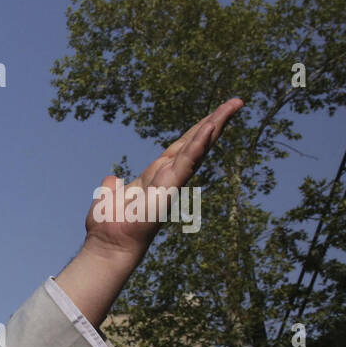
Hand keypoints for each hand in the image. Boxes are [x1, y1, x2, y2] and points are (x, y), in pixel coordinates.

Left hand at [82, 98, 244, 261]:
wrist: (109, 244)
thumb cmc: (109, 227)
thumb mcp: (109, 198)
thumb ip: (113, 186)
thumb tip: (112, 179)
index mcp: (155, 176)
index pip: (181, 147)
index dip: (197, 130)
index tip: (214, 114)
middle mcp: (168, 177)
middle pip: (196, 143)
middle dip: (216, 121)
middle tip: (236, 102)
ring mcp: (171, 182)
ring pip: (197, 148)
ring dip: (215, 126)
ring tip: (232, 106)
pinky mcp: (169, 188)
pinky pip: (186, 161)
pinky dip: (198, 144)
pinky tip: (210, 126)